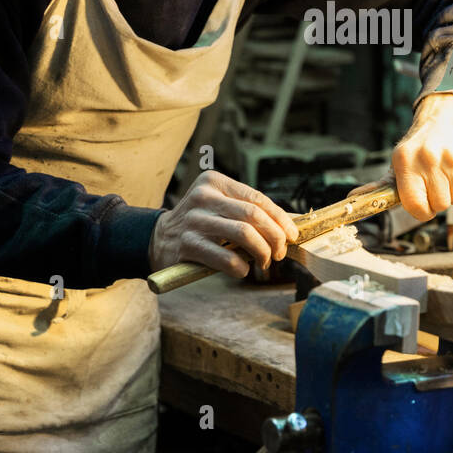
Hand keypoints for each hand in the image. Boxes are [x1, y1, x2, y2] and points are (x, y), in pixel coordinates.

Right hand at [148, 171, 298, 276]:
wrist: (159, 239)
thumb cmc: (201, 224)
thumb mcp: (220, 207)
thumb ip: (248, 211)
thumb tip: (291, 224)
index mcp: (214, 182)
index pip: (257, 198)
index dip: (280, 218)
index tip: (292, 235)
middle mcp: (203, 196)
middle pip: (253, 215)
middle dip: (274, 237)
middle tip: (280, 253)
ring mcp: (193, 220)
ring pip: (243, 234)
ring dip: (262, 252)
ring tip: (265, 262)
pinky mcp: (187, 244)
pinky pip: (226, 257)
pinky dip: (241, 267)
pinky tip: (243, 269)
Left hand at [352, 93, 452, 222]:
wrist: (443, 116)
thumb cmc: (418, 149)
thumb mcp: (397, 164)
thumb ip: (378, 187)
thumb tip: (352, 199)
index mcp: (404, 161)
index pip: (416, 206)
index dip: (423, 211)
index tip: (425, 205)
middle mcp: (428, 157)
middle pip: (442, 205)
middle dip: (441, 199)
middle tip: (438, 182)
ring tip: (450, 174)